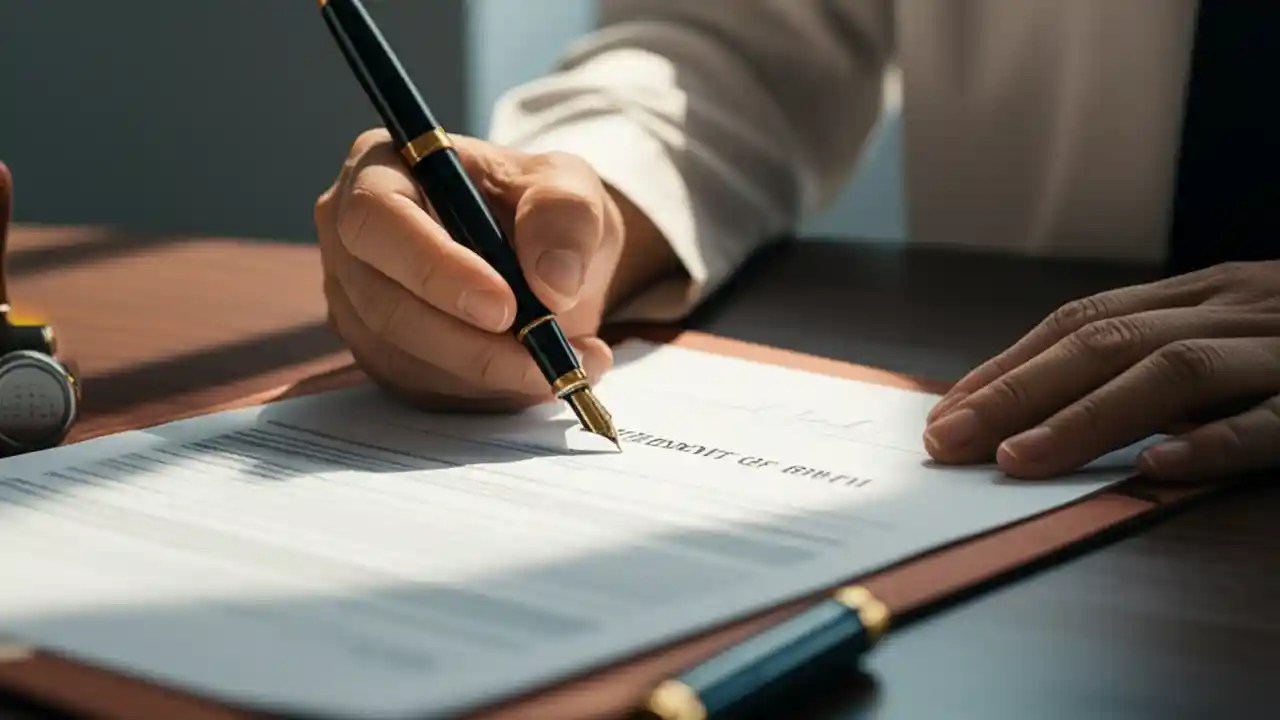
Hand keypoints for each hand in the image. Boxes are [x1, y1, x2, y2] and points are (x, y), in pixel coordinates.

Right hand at [315, 129, 629, 411]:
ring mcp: (358, 303)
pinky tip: (539, 371)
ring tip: (570, 359)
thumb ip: (565, 217)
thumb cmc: (540, 207)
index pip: (377, 219)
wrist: (544, 256)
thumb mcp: (568, 188)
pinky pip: (424, 389)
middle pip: (386, 304)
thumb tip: (552, 281)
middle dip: (471, 342)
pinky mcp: (382, 355)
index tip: (505, 307)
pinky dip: (488, 391)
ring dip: (491, 372)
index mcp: (381, 169)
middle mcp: (351, 239)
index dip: (434, 268)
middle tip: (547, 352)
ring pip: (406, 358)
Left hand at [923, 261, 1279, 481]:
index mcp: (1201, 296)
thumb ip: (1157, 358)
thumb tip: (1050, 409)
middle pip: (1109, 343)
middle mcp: (1233, 310)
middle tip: (948, 442)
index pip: (1085, 324)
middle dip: (1018, 392)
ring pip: (1176, 371)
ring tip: (1017, 460)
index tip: (945, 415)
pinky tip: (1154, 466)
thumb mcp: (1238, 330)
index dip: (1010, 368)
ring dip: (1087, 416)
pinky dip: (1212, 441)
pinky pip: (1273, 419)